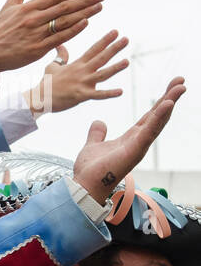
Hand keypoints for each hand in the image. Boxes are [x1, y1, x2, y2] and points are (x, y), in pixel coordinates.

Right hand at [0, 0, 105, 77]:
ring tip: (99, 7)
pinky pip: (58, 38)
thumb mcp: (9, 5)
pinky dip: (73, 30)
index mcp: (28, 7)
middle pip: (65, 7)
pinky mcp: (36, 50)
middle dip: (85, 0)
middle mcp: (33, 19)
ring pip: (64, 21)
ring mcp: (35, 34)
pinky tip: (86, 23)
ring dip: (84, 13)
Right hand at [26, 30, 129, 114]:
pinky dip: (109, 94)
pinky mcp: (81, 95)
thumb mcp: (52, 66)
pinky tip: (120, 91)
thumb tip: (61, 44)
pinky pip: (98, 95)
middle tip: (126, 39)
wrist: (39, 98)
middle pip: (101, 58)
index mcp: (77, 64)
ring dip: (115, 68)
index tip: (116, 31)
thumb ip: (61, 56)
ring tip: (126, 61)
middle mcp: (81, 71)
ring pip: (102, 74)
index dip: (105, 40)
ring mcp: (82, 83)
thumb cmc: (46, 83)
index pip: (93, 49)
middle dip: (114, 48)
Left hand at [73, 77, 184, 203]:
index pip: (149, 116)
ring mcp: (139, 146)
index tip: (170, 86)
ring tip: (180, 88)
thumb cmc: (90, 170)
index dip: (160, 102)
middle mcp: (139, 141)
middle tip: (181, 81)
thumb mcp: (93, 145)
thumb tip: (99, 122)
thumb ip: (97, 133)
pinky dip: (158, 118)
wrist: (83, 184)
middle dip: (170, 97)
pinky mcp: (135, 151)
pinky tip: (167, 104)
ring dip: (169, 103)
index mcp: (131, 138)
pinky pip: (149, 131)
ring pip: (158, 121)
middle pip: (158, 116)